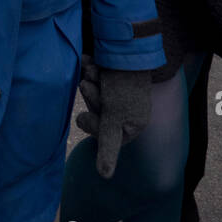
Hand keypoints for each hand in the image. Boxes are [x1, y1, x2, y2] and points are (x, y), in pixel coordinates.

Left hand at [75, 58, 151, 177]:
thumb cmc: (123, 85)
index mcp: (132, 123)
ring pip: (94, 92)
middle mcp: (127, 108)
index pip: (105, 134)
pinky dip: (91, 69)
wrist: (128, 45)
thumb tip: (105, 176)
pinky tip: (90, 61)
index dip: (94, 123)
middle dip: (91, 97)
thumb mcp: (113, 118)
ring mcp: (119, 90)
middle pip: (98, 112)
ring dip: (90, 80)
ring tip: (93, 70)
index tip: (89, 114)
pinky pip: (95, 76)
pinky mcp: (113, 73)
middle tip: (89, 84)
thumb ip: (108, 146)